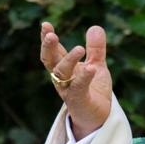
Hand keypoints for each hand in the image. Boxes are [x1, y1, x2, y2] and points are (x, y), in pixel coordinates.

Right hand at [39, 22, 113, 138]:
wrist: (99, 118)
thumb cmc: (93, 91)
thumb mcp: (97, 66)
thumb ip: (96, 49)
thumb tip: (95, 27)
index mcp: (64, 68)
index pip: (53, 51)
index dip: (47, 38)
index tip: (45, 24)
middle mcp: (62, 78)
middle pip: (50, 61)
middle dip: (48, 47)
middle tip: (51, 34)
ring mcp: (68, 89)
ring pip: (62, 73)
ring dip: (69, 60)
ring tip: (80, 48)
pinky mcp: (79, 100)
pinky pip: (78, 88)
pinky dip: (84, 77)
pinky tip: (91, 68)